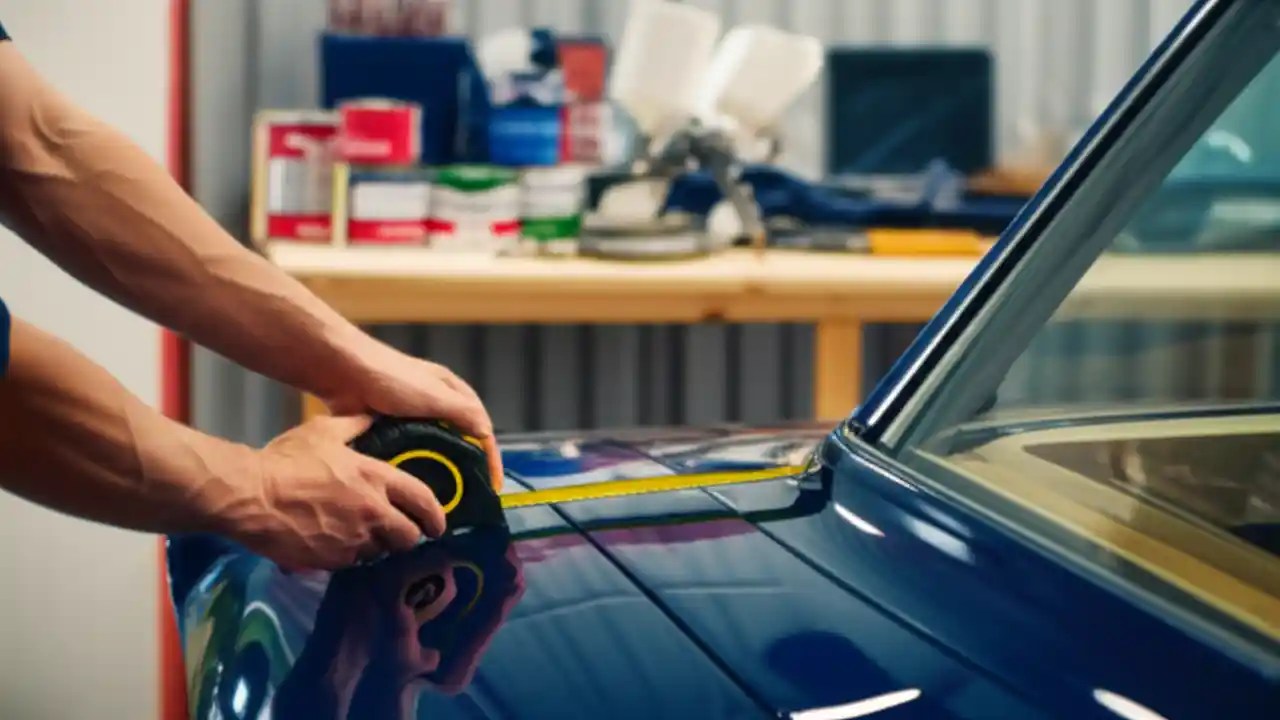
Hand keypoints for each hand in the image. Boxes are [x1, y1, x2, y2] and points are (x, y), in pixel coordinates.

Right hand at [223, 415, 446, 570]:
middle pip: (408, 536)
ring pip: (381, 552)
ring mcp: (353, 540)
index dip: (435, 515)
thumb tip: (372, 414)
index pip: (422, 500)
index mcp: (376, 479)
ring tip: (367, 538)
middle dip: (409, 536)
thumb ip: (355, 424)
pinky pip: (353, 562)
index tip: (438, 524)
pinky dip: (352, 555)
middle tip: (402, 533)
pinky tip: (340, 545)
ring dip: (379, 546)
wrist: (251, 497)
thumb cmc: (287, 460)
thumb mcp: (324, 431)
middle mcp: (373, 513)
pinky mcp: (332, 560)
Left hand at [325, 340, 503, 489]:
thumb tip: (487, 437)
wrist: (344, 372)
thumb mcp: (435, 395)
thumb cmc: (393, 379)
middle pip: (459, 442)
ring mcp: (411, 419)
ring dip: (438, 471)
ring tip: (442, 498)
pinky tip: (413, 487)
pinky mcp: (389, 430)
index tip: (492, 484)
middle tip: (467, 497)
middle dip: (465, 468)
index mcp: (452, 393)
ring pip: (433, 451)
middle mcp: (436, 405)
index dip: (489, 456)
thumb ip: (464, 413)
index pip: (481, 428)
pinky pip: (408, 454)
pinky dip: (413, 469)